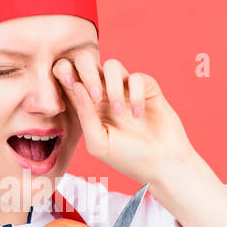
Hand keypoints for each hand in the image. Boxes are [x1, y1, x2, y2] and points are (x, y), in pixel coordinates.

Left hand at [55, 55, 198, 186]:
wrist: (162, 164)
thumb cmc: (127, 158)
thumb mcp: (98, 143)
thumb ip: (85, 115)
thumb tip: (76, 85)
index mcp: (87, 106)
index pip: (69, 78)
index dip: (64, 73)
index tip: (70, 84)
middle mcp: (105, 93)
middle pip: (87, 62)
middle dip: (87, 71)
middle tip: (96, 96)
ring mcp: (126, 90)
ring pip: (112, 65)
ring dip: (113, 86)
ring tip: (119, 111)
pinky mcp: (147, 88)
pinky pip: (136, 77)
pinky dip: (136, 94)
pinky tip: (139, 114)